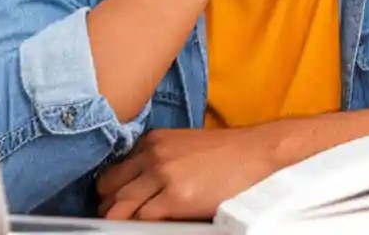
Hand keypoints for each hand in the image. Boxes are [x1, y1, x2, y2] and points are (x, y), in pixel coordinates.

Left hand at [95, 109, 368, 221]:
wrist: (259, 154)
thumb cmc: (227, 155)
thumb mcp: (184, 147)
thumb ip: (159, 160)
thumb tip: (139, 186)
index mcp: (152, 142)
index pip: (114, 171)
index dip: (110, 192)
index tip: (112, 204)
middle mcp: (152, 155)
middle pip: (109, 188)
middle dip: (108, 207)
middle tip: (113, 221)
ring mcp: (162, 175)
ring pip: (119, 206)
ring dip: (118, 220)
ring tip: (123, 228)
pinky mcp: (175, 197)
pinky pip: (142, 219)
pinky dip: (138, 227)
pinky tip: (144, 229)